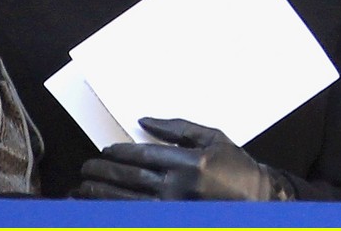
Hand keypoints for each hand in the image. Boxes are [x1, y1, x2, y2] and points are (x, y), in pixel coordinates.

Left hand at [75, 117, 294, 200]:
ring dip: (101, 195)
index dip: (119, 153)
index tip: (105, 150)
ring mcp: (174, 208)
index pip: (143, 156)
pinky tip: (102, 210)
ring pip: (127, 202)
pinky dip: (116, 213)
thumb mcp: (213, 137)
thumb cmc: (237, 167)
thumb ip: (178, 128)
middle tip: (86, 168)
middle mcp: (179, 186)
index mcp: (189, 161)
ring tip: (83, 189)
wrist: (257, 199)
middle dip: (103, 173)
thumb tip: (145, 120)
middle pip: (129, 179)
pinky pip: (137, 216)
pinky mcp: (172, 220)